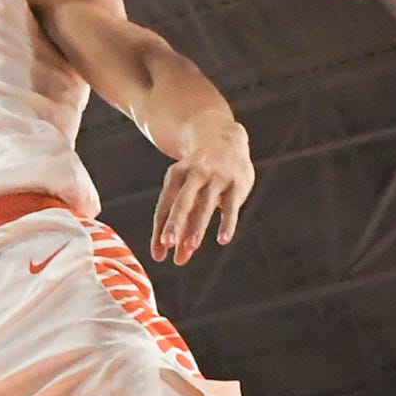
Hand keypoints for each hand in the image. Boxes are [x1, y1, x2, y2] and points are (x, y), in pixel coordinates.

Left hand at [149, 111, 252, 263]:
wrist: (224, 138)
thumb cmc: (200, 174)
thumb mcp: (187, 191)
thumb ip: (183, 223)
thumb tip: (178, 257)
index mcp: (175, 176)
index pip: (165, 207)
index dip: (160, 231)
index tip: (159, 255)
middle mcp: (195, 175)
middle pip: (182, 202)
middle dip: (175, 222)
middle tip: (168, 243)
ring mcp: (217, 178)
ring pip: (206, 204)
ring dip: (198, 225)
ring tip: (191, 247)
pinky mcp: (237, 183)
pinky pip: (231, 206)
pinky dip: (227, 223)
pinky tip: (223, 240)